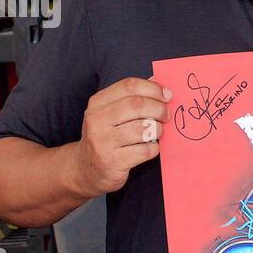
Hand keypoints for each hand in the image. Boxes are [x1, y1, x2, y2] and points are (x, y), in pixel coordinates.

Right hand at [66, 77, 170, 196]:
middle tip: (166, 115)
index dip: (153, 88)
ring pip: (142, 128)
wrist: (85, 169)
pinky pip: (145, 150)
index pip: (129, 86)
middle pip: (137, 105)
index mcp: (98, 102)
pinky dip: (154, 148)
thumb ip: (132, 98)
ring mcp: (103, 141)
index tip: (167, 95)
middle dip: (159, 109)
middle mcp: (97, 119)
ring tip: (156, 132)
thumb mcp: (111, 113)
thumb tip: (158, 83)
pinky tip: (149, 148)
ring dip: (157, 129)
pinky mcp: (112, 161)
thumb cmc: (106, 137)